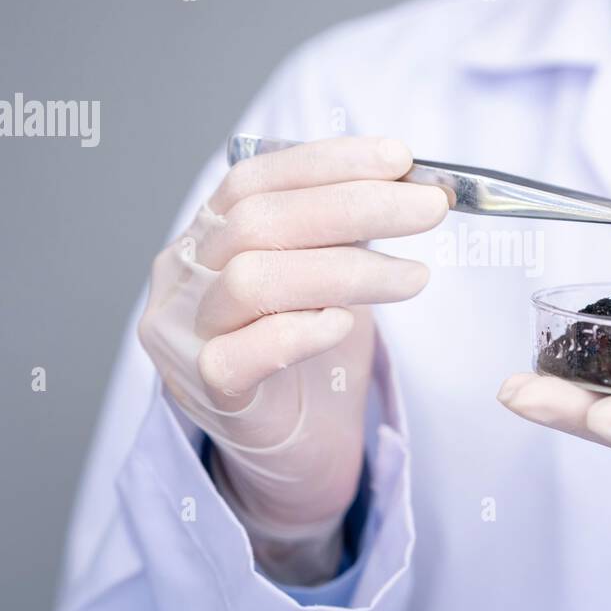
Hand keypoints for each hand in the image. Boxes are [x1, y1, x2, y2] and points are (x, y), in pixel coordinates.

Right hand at [138, 136, 447, 579]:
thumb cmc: (308, 356)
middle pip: (259, 221)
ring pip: (252, 280)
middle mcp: (182, 278)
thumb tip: (411, 185)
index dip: (327, 161)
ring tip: (415, 277)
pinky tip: (344, 325)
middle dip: (355, 206)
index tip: (399, 158)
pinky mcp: (205, 392)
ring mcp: (184, 336)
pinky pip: (241, 354)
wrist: (290, 451)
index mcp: (205, 236)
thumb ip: (343, 232)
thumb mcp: (325, 276)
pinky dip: (300, 332)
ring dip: (346, 270)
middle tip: (429, 209)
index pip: (255, 179)